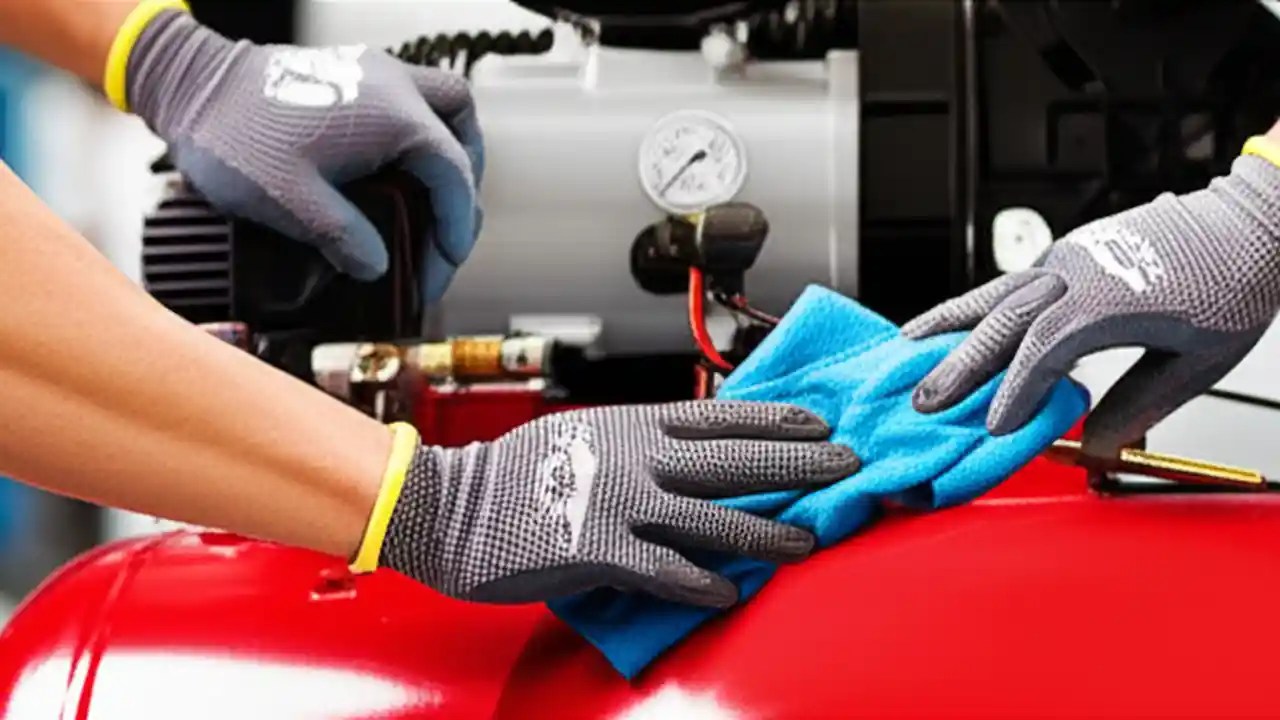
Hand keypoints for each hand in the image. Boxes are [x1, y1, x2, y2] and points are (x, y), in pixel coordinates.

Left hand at [126, 10, 480, 301]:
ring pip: (441, 102)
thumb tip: (377, 267)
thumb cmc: (234, 137)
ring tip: (431, 198)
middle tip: (446, 230)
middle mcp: (393, 84)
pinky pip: (408, 97)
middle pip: (461, 126)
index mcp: (393, 116)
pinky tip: (392, 170)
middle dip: (464, 182)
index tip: (443, 264)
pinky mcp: (353, 71)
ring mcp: (373, 71)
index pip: (452, 177)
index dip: (456, 228)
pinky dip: (415, 134)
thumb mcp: (291, 204)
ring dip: (447, 148)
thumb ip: (344, 240)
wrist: (188, 82)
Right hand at [378, 401, 859, 606]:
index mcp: (633, 425)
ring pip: (716, 517)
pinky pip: (669, 572)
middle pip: (737, 458)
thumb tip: (681, 449)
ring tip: (806, 541)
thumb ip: (635, 441)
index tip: (819, 420)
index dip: (776, 417)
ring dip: (768, 531)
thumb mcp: (583, 434)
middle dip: (798, 463)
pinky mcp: (602, 552)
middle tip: (846, 467)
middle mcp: (638, 458)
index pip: (723, 416)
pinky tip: (731, 594)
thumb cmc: (512, 472)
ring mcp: (623, 504)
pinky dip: (704, 584)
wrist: (449, 504)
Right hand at [904, 153, 1279, 457]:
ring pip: (991, 294)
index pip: (1041, 351)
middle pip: (1000, 322)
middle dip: (957, 364)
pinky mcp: (1065, 255)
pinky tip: (951, 323)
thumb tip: (1094, 446)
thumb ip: (1140, 406)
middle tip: (922, 400)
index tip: (989, 426)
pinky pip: (1006, 284)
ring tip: (904, 347)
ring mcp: (1065, 259)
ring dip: (946, 324)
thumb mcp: (1198, 361)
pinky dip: (971, 307)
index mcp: (1105, 298)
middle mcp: (1074, 272)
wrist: (1252, 221)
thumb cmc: (1234, 282)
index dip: (1012, 392)